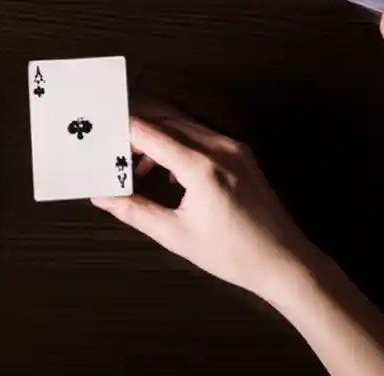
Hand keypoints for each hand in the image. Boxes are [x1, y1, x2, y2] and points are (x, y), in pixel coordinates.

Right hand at [92, 113, 308, 296]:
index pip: (150, 134)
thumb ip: (134, 210)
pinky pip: (202, 136)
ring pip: (184, 126)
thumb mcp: (175, 235)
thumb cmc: (232, 254)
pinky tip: (168, 170)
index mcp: (201, 167)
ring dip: (157, 136)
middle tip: (110, 143)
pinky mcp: (242, 154)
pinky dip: (178, 143)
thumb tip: (102, 196)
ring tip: (136, 164)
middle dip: (136, 129)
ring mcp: (234, 148)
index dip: (122, 130)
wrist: (284, 261)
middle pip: (166, 121)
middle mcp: (219, 148)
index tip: (100, 132)